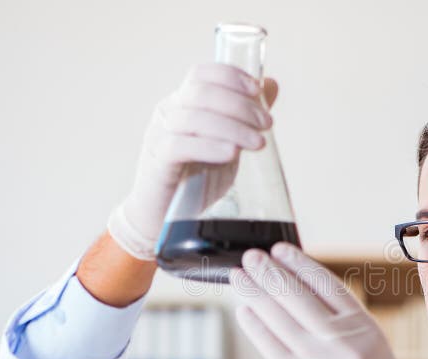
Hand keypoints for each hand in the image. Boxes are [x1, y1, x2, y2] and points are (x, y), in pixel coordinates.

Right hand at [108, 63, 278, 259]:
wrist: (163, 216)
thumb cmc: (196, 176)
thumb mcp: (226, 140)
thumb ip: (244, 114)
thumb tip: (269, 84)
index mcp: (183, 103)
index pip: (202, 74)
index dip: (230, 76)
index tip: (257, 91)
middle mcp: (168, 113)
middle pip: (201, 92)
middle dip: (240, 105)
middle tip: (266, 123)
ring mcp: (159, 136)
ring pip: (193, 117)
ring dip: (232, 127)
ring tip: (258, 142)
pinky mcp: (158, 162)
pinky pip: (180, 146)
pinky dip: (209, 147)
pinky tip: (231, 154)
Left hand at [230, 243, 427, 358]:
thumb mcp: (371, 346)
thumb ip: (340, 323)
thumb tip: (295, 293)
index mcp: (365, 327)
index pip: (327, 285)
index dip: (300, 264)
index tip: (279, 250)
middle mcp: (345, 343)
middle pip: (299, 298)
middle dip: (270, 273)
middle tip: (250, 256)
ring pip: (281, 321)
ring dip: (256, 295)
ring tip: (239, 278)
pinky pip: (275, 351)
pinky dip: (257, 328)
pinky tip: (245, 311)